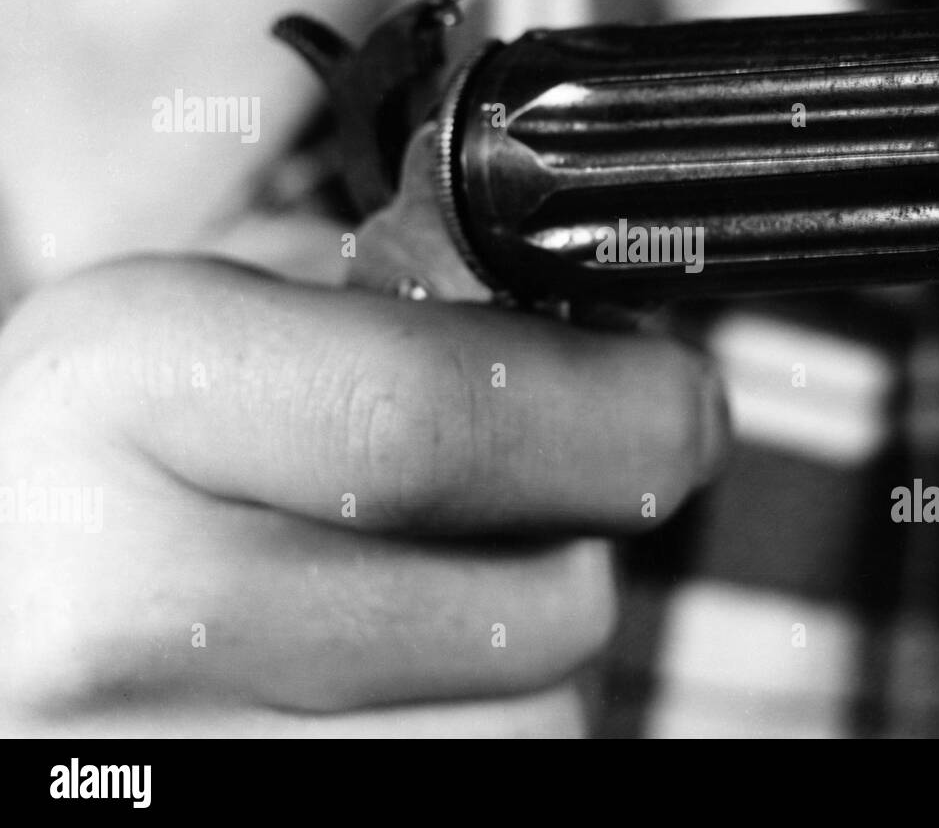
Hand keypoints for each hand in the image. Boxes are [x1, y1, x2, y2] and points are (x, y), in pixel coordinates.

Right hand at [0, 256, 725, 735]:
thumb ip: (397, 325)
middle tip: (514, 512)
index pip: (440, 420)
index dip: (617, 414)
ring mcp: (179, 771)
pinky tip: (377, 689)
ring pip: (530, 728)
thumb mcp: (203, 330)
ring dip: (522, 664)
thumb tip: (608, 363)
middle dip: (579, 547)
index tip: (676, 409)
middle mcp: (130, 603)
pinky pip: (475, 789)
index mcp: (134, 390)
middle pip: (539, 610)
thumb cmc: (95, 458)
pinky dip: (469, 733)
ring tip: (399, 612)